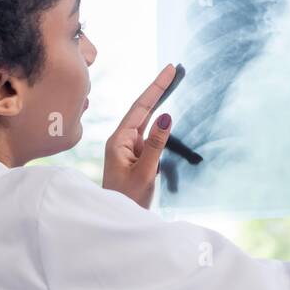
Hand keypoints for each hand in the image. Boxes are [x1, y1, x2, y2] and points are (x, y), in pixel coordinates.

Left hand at [103, 63, 176, 208]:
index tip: (168, 70)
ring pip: (145, 121)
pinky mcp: (134, 157)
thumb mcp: (145, 171)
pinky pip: (148, 135)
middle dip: (157, 89)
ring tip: (171, 84)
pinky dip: (158, 123)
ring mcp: (128, 149)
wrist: (117, 220)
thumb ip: (156, 143)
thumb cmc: (127, 199)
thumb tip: (166, 116)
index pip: (141, 108)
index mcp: (119, 141)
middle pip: (142, 109)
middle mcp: (121, 141)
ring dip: (158, 104)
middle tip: (172, 70)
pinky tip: (163, 115)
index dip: (156, 88)